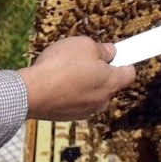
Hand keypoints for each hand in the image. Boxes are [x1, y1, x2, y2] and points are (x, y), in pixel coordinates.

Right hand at [17, 36, 135, 120]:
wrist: (31, 93)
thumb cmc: (60, 66)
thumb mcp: (84, 45)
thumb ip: (102, 49)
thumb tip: (109, 53)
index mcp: (111, 82)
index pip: (129, 73)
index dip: (125, 61)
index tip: (118, 54)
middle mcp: (102, 100)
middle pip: (108, 83)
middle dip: (98, 71)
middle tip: (82, 59)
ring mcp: (85, 111)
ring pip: (90, 93)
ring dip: (82, 82)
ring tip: (63, 70)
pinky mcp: (68, 117)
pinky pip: (74, 101)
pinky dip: (68, 93)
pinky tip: (54, 82)